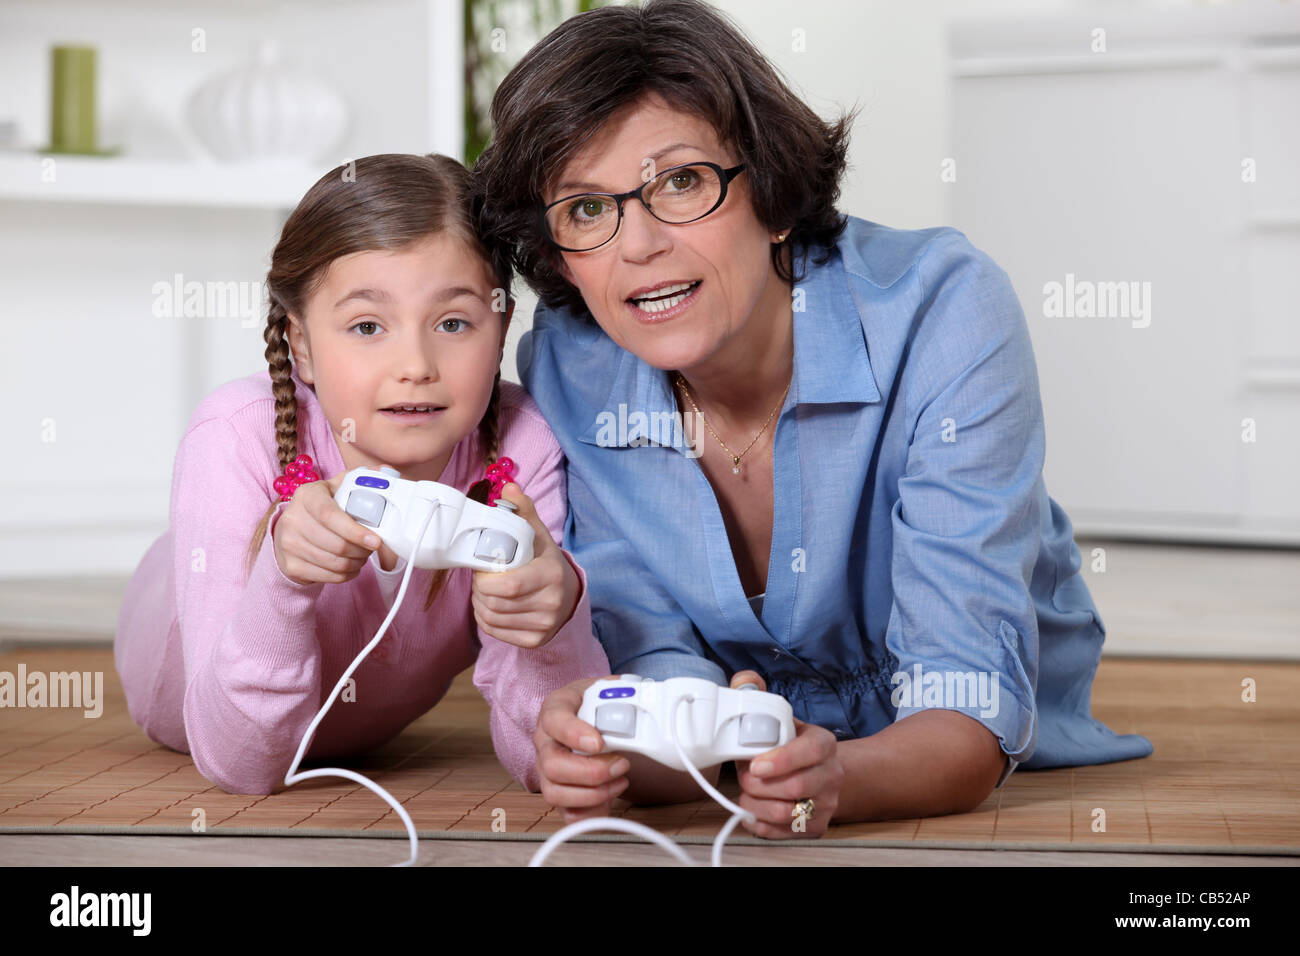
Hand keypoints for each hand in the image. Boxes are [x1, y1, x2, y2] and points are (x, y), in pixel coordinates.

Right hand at [271, 471, 384, 585]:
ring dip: (356, 563)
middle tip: (372, 548)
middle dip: (362, 550)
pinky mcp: (290, 565)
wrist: (289, 531)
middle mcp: (293, 518)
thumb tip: (385, 472)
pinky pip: (327, 576)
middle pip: (336, 544)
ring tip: (362, 556)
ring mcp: (288, 544)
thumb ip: (359, 480)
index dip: (355, 531)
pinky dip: (345, 574)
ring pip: (334, 562)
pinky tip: (350, 566)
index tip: (376, 541)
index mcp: (307, 495)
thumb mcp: (335, 488)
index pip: (330, 515)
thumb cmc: (321, 508)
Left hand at [470, 483, 578, 648]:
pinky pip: (495, 632)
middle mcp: (551, 603)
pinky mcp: (535, 641)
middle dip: (479, 590)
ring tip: (486, 591)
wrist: (567, 595)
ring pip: (491, 619)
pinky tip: (491, 607)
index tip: (482, 570)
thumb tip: (508, 488)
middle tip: (482, 579)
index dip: (484, 580)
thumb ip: (522, 511)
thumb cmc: (545, 561)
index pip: (508, 585)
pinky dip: (485, 620)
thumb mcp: (537, 535)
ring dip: (479, 604)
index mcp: (551, 574)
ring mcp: (544, 625)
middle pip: (495, 604)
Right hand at [533, 676, 630, 823]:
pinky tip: (610, 796)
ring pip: (555, 793)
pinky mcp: (560, 793)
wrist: (593, 718)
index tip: (599, 742)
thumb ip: (623, 696)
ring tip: (621, 780)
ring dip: (594, 793)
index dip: (574, 734)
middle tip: (622, 763)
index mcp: (554, 710)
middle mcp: (545, 742)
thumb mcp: (608, 690)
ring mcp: (547, 771)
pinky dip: (592, 811)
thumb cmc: (597, 705)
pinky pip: (567, 814)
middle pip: (552, 765)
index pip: (554, 720)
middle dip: (592, 771)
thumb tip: (645, 706)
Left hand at [728, 670, 843, 838]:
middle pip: (795, 787)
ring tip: (745, 793)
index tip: (755, 764)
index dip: (780, 760)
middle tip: (744, 777)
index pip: (809, 752)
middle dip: (758, 785)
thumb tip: (744, 680)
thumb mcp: (779, 717)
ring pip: (786, 814)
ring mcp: (826, 804)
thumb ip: (758, 696)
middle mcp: (831, 775)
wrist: (820, 773)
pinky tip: (752, 811)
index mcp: (824, 743)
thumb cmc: (791, 745)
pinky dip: (759, 825)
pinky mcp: (815, 828)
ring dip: (755, 805)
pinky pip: (782, 834)